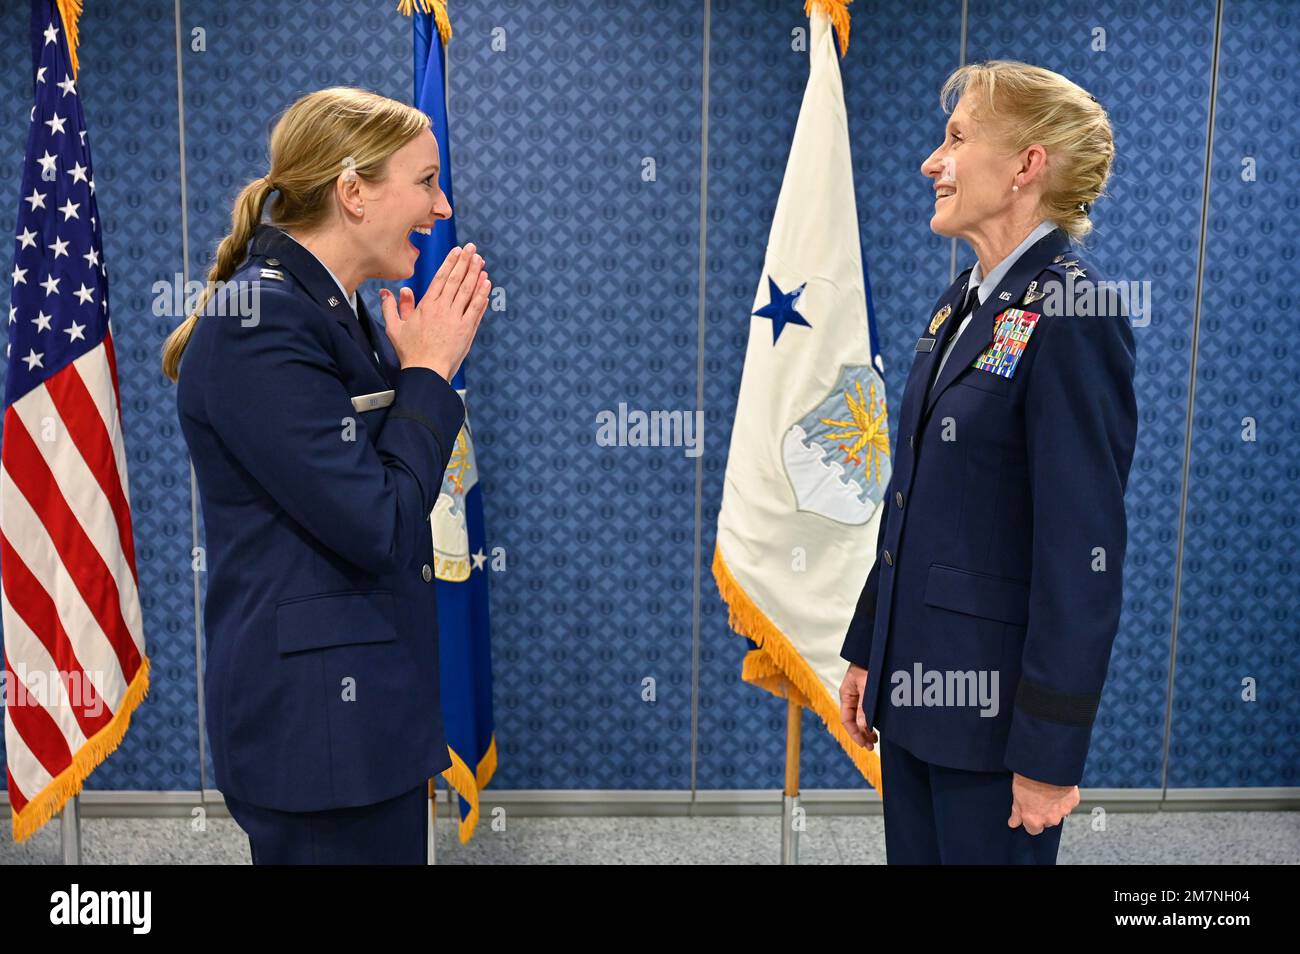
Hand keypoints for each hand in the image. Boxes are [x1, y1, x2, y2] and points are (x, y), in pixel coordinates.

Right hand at [379, 242, 490, 381]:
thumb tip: (388, 292)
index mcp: (426, 305)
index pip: (440, 278)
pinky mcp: (467, 329)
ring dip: (475, 274)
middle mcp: (443, 308)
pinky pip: (477, 308)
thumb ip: (391, 307)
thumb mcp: (394, 328)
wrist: (426, 371)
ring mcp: (457, 318)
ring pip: (468, 291)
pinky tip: (486, 283)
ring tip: (480, 260)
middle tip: (472, 248)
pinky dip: (482, 294)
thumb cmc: (410, 352)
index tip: (457, 250)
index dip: (450, 262)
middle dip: (465, 262)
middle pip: (457, 280)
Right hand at [838, 664, 876, 749]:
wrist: (877, 649)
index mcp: (846, 694)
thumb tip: (862, 727)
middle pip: (852, 720)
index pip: (846, 719)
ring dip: (866, 728)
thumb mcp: (867, 686)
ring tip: (874, 739)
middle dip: (861, 734)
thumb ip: (864, 707)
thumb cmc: (870, 664)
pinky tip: (877, 725)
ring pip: (860, 716)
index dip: (855, 734)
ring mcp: (859, 694)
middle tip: (871, 746)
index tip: (865, 744)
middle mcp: (851, 696)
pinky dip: (871, 719)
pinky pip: (867, 710)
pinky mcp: (869, 692)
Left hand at [1008, 773, 1078, 834]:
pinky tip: (1059, 788)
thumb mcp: (1017, 795)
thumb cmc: (1027, 779)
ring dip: (1056, 806)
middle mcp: (1049, 819)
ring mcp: (1063, 811)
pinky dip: (1065, 798)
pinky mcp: (1073, 802)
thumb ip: (1017, 812)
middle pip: (1048, 822)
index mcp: (1034, 819)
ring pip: (1059, 813)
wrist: (1045, 765)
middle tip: (1040, 799)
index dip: (1031, 821)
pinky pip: (1069, 804)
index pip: (1033, 830)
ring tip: (1049, 792)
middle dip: (1045, 813)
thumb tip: (1013, 823)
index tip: (1030, 813)